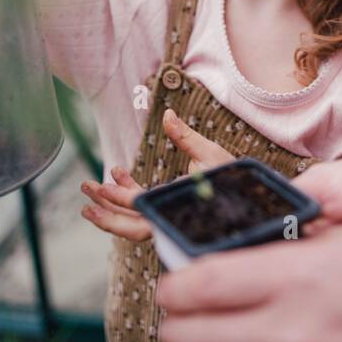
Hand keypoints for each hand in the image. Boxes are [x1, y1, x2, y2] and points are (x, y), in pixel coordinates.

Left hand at [81, 108, 235, 240]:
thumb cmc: (236, 179)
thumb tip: (167, 115)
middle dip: (105, 213)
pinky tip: (117, 174)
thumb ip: (186, 137)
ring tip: (90, 190)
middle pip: (131, 226)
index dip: (120, 198)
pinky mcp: (169, 211)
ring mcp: (169, 218)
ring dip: (111, 207)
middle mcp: (171, 219)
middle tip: (84, 195)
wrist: (257, 202)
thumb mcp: (212, 155)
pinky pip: (144, 209)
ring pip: (134, 222)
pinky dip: (128, 194)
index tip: (101, 185)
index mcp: (179, 208)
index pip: (143, 208)